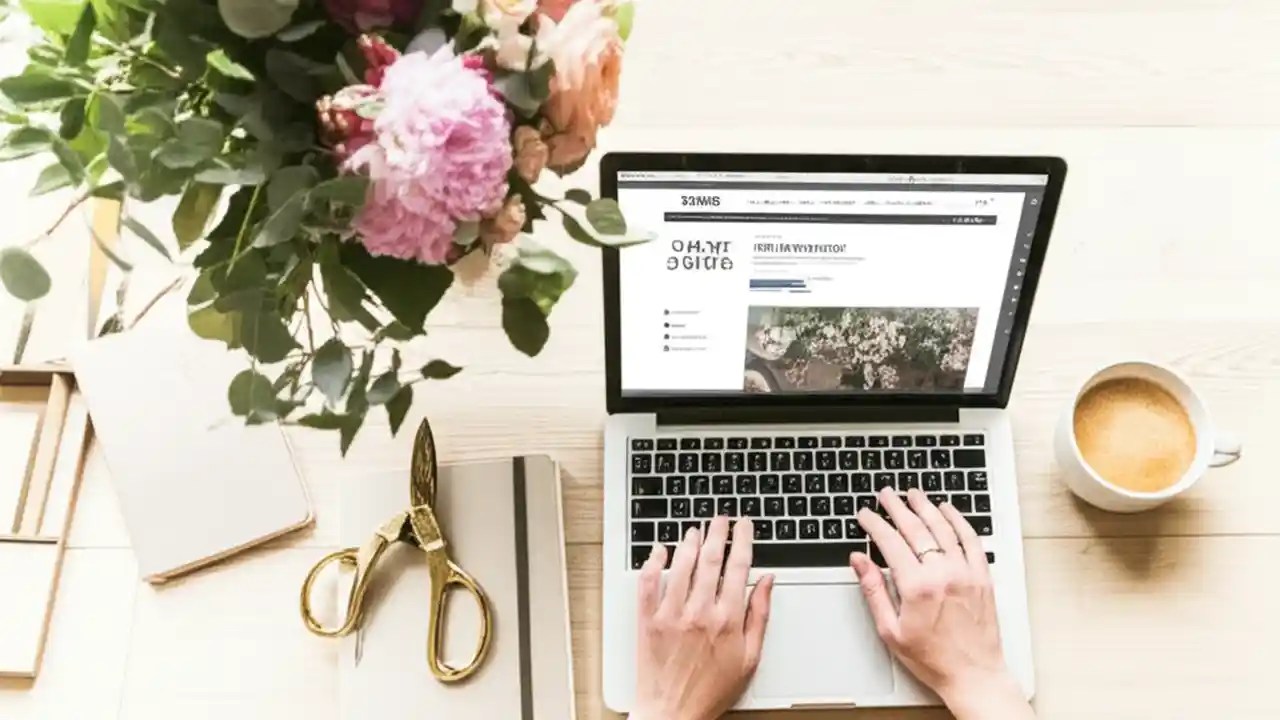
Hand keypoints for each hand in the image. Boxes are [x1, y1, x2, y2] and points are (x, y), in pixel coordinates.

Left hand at [632, 516, 775, 719]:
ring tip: (695, 530)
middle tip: (720, 518)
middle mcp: (698, 612)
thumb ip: (760, 616)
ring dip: (689, 542)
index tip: (745, 526)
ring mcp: (671, 614)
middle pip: (710, 558)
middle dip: (717, 532)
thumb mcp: (750, 658)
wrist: (672, 713)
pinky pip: (648, 583)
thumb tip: (767, 582)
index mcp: (727, 619)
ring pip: (680, 564)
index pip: (738, 567)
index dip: (743, 540)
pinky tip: (660, 550)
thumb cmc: (712, 691)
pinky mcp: (648, 620)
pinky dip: (653, 562)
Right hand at [851, 489, 1033, 719]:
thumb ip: (874, 591)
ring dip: (926, 507)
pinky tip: (949, 510)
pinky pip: (971, 540)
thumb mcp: (890, 630)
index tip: (865, 515)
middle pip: (916, 528)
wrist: (973, 675)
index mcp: (917, 587)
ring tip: (914, 494)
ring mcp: (965, 573)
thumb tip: (859, 562)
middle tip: (886, 495)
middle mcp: (943, 574)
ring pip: (944, 527)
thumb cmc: (932, 658)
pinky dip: (959, 521)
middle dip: (897, 507)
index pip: (890, 542)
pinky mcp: (982, 577)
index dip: (875, 524)